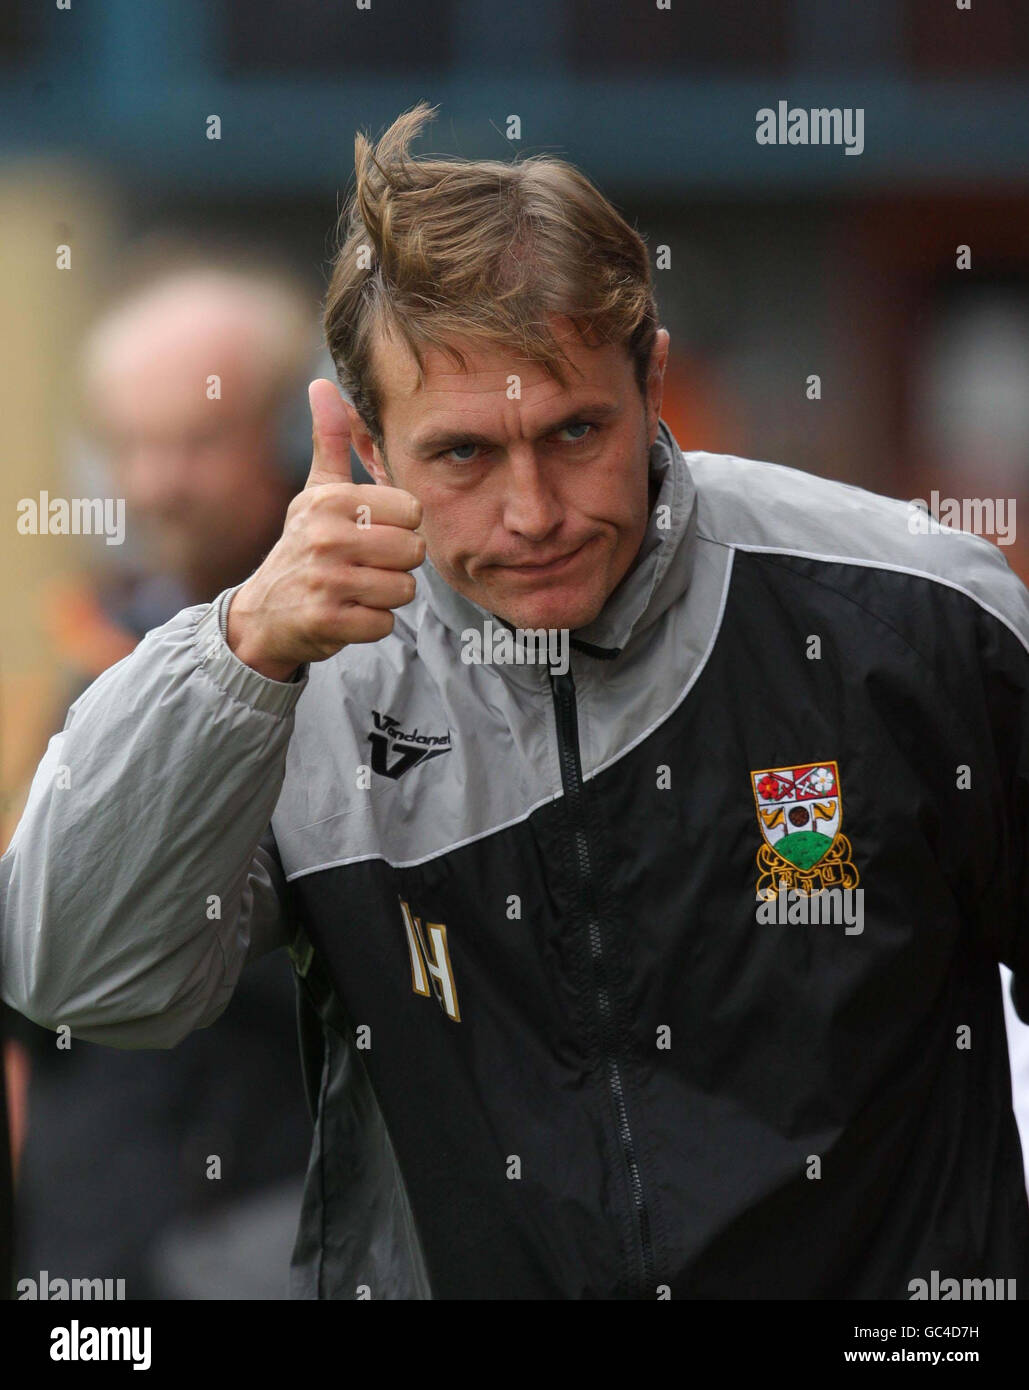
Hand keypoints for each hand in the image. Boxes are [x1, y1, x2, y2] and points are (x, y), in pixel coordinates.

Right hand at [226, 379, 424, 681]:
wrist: (263, 613)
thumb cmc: (302, 546)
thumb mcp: (315, 492)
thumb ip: (328, 440)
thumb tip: (323, 384)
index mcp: (332, 500)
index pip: (412, 511)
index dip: (400, 527)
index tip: (371, 533)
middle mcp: (327, 537)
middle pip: (413, 551)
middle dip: (397, 565)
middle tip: (365, 565)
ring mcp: (326, 581)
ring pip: (403, 589)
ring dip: (386, 596)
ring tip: (357, 588)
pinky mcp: (327, 621)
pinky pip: (385, 623)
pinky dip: (372, 624)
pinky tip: (347, 613)